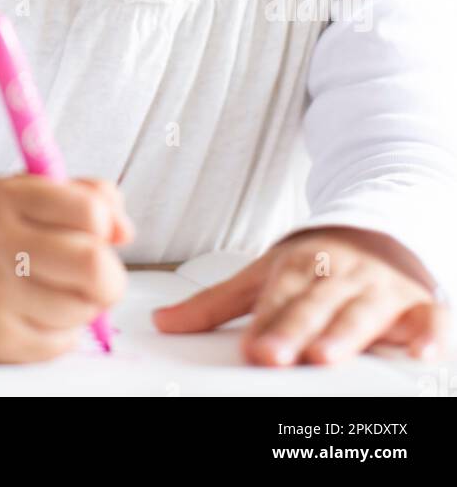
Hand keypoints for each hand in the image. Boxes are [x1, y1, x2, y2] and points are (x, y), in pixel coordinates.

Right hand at [0, 173, 135, 362]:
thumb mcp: (31, 194)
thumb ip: (87, 195)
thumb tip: (125, 231)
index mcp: (1, 196)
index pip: (89, 212)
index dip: (108, 226)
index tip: (101, 232)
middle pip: (93, 266)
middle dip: (111, 276)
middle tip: (99, 276)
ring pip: (82, 309)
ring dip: (84, 305)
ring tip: (57, 291)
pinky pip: (62, 342)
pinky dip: (62, 331)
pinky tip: (37, 314)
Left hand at [150, 225, 450, 365]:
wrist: (375, 234)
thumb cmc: (314, 265)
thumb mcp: (263, 275)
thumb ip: (215, 304)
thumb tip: (161, 323)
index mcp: (299, 267)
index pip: (280, 296)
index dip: (268, 322)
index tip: (254, 348)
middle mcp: (338, 275)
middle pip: (315, 305)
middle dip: (296, 329)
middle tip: (275, 355)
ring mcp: (378, 288)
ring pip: (362, 311)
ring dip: (346, 333)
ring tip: (327, 356)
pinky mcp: (415, 303)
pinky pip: (428, 318)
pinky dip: (429, 334)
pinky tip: (422, 352)